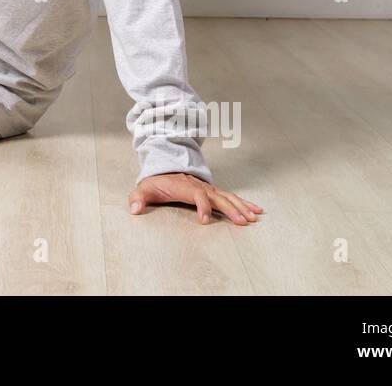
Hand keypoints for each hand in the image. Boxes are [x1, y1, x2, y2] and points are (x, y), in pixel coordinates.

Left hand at [128, 173, 263, 225]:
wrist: (165, 169)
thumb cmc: (155, 183)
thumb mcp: (143, 189)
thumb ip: (138, 199)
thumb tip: (134, 209)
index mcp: (184, 187)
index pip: (196, 196)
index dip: (201, 207)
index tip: (204, 221)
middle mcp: (199, 187)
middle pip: (218, 197)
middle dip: (230, 209)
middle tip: (242, 222)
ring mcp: (208, 189)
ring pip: (228, 197)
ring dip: (241, 206)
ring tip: (253, 217)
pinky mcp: (214, 192)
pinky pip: (232, 197)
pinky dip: (245, 203)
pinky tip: (256, 210)